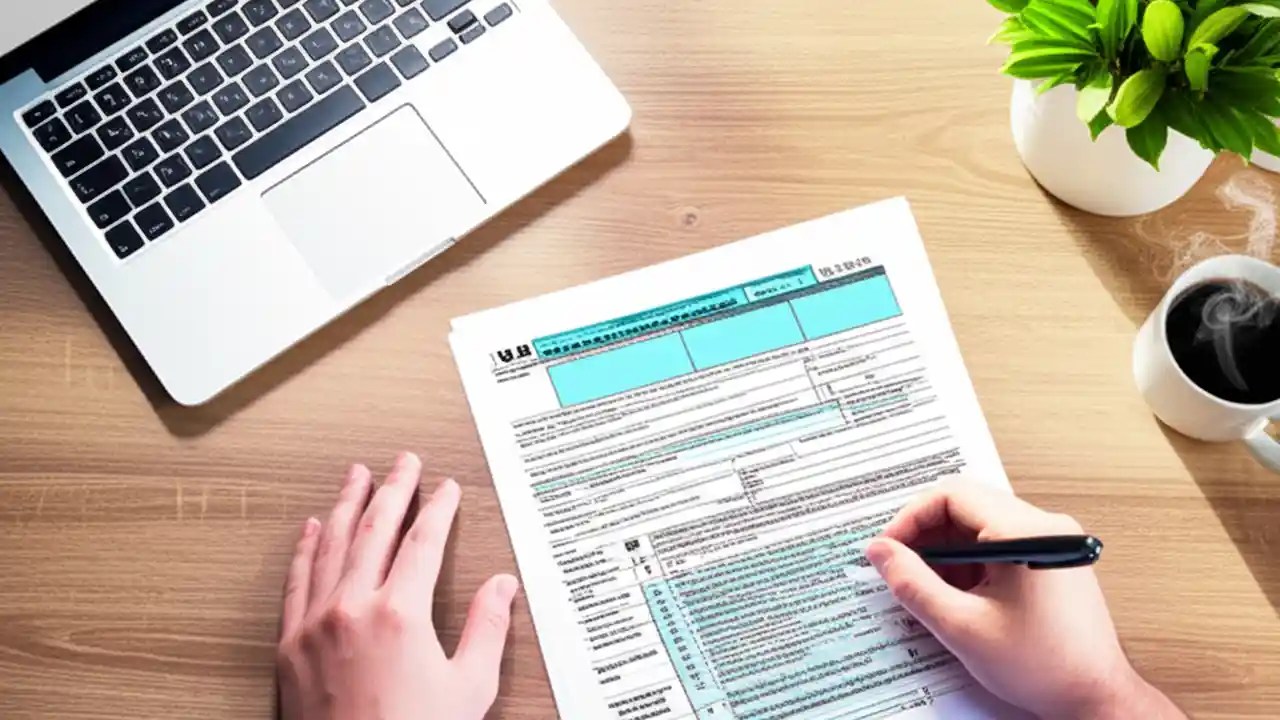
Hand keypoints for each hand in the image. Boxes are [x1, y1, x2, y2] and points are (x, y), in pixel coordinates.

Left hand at [277, 452, 519, 719]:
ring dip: (346, 506)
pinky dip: (305, 550)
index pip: (423, 542)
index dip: (438, 509)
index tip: (447, 489)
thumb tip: (502, 586)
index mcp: (400, 613)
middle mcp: (352, 608)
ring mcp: (315, 625)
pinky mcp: (290, 647)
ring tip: (356, 477)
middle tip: (403, 462)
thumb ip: (487, 629)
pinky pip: (296, 582)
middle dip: (393, 490)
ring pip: (331, 547)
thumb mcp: (468, 688)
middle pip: (375, 530)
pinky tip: (312, 529)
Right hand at [865, 481, 1183, 719]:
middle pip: (966, 505)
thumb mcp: (962, 626)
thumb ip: (913, 584)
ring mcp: (1052, 540)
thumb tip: (881, 552)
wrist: (1094, 696)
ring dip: (947, 550)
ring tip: (930, 589)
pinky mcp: (1051, 557)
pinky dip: (970, 562)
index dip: (911, 517)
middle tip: (901, 566)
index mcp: (1026, 532)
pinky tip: (959, 596)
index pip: (952, 494)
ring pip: (980, 524)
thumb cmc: (1044, 666)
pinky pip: (998, 542)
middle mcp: (1044, 525)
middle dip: (926, 535)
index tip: (889, 548)